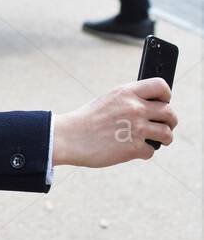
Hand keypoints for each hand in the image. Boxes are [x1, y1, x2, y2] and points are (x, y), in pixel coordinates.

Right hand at [52, 79, 176, 166]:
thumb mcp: (108, 101)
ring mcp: (136, 128)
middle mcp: (135, 108)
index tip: (164, 102)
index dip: (166, 95)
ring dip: (166, 138)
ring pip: (166, 133)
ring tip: (162, 140)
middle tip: (167, 125)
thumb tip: (150, 108)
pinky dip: (145, 153)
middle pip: (169, 112)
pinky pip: (151, 151)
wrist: (69, 138)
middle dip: (171, 121)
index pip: (161, 86)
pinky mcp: (133, 148)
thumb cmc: (87, 120)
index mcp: (127, 93)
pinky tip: (136, 151)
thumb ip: (129, 101)